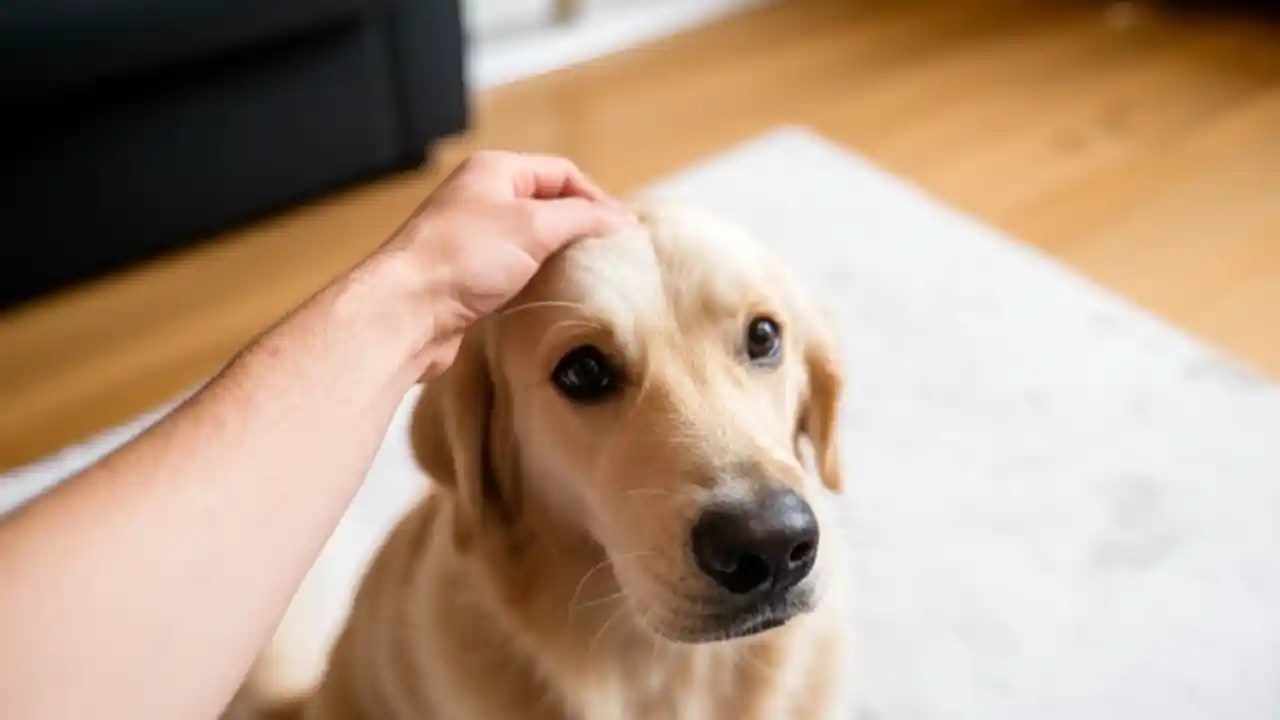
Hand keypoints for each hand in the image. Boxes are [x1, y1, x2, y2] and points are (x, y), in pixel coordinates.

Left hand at [380, 151, 630, 363]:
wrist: (407, 310)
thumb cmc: (464, 257)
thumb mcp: (534, 225)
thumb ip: (581, 217)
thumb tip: (620, 219)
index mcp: (495, 170)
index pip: (561, 173)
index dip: (595, 197)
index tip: (621, 231)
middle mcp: (482, 199)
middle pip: (547, 206)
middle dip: (579, 229)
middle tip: (609, 256)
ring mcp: (473, 240)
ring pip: (532, 243)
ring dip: (559, 258)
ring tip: (588, 278)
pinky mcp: (468, 278)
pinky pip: (515, 273)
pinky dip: (537, 281)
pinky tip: (553, 297)